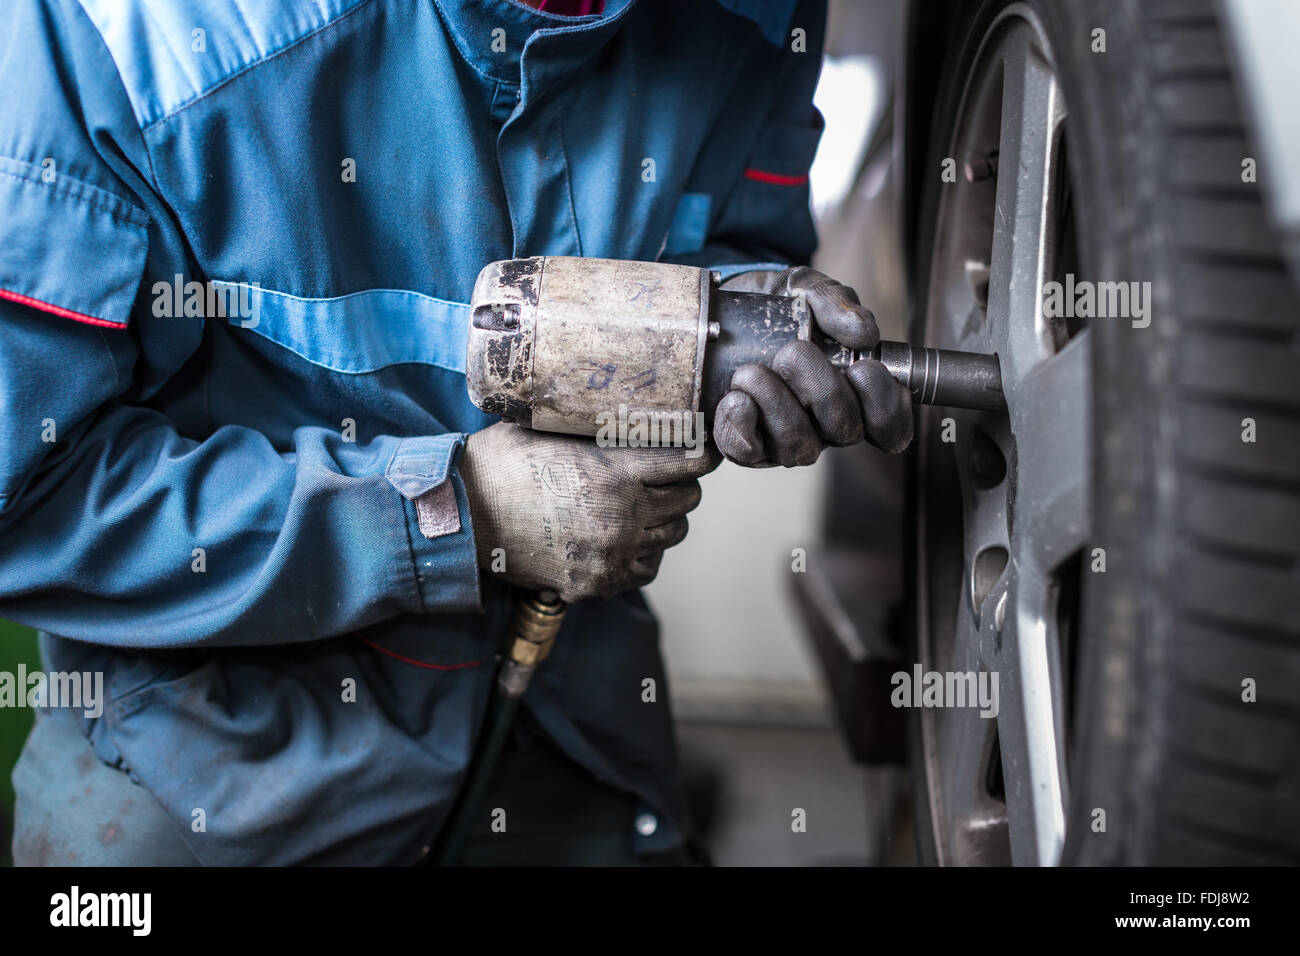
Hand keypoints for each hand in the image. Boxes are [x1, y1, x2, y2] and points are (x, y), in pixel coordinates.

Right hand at [461, 422, 720, 601]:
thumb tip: (627, 406)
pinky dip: (643, 553)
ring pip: (671, 536)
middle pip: (687, 500)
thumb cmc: (501, 463)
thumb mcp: (549, 430)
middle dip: (681, 485)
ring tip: (643, 507)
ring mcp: (610, 553)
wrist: (460, 517)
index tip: (702, 449)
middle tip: (665, 477)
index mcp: (615, 472)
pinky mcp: (595, 582)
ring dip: (663, 519)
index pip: (690, 463)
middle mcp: (621, 515)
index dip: (702, 453)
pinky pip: (645, 569)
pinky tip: (625, 538)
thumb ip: (595, 427)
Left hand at [712, 267, 912, 466]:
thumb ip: (836, 302)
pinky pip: (748, 453)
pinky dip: (740, 426)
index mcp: (855, 395)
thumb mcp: (807, 290)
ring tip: (749, 371)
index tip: (863, 369)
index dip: (887, 408)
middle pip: (844, 430)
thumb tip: (862, 333)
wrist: (721, 314)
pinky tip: (735, 398)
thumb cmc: (777, 307)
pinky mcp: (747, 447)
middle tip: (792, 352)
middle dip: (821, 388)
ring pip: (798, 446)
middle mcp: (825, 425)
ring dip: (775, 404)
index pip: (891, 428)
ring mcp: (787, 441)